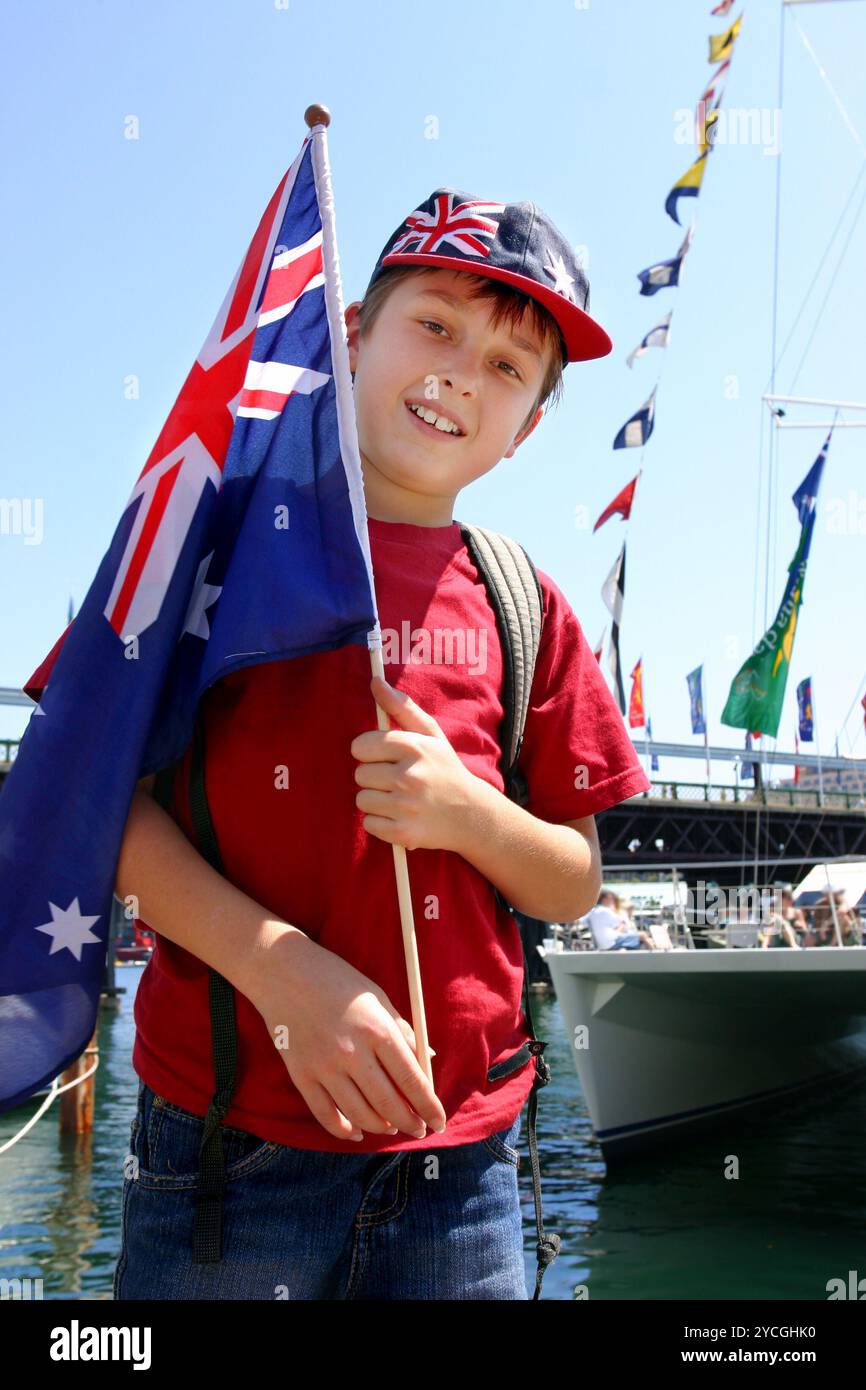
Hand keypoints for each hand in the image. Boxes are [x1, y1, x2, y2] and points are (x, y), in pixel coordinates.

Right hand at [250, 931, 444, 1141]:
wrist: (284, 971)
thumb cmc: (337, 981)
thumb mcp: (377, 998)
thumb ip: (402, 1031)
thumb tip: (426, 1061)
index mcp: (377, 1030)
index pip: (412, 1080)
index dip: (429, 1107)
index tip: (439, 1122)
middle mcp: (352, 1052)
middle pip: (389, 1103)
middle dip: (410, 1123)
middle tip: (419, 1130)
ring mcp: (324, 1066)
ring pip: (360, 1114)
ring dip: (381, 1127)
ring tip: (392, 1129)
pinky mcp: (301, 1075)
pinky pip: (325, 1114)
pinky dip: (343, 1130)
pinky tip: (356, 1131)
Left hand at [350, 674, 478, 852]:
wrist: (471, 815)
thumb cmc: (445, 769)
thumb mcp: (430, 734)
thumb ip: (401, 707)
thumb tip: (374, 681)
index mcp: (413, 748)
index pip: (361, 746)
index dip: (370, 752)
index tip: (385, 757)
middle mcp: (408, 777)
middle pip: (359, 774)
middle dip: (374, 776)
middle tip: (397, 780)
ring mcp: (405, 807)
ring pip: (362, 799)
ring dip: (376, 800)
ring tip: (399, 798)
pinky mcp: (402, 833)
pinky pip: (369, 823)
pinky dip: (380, 822)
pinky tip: (400, 815)